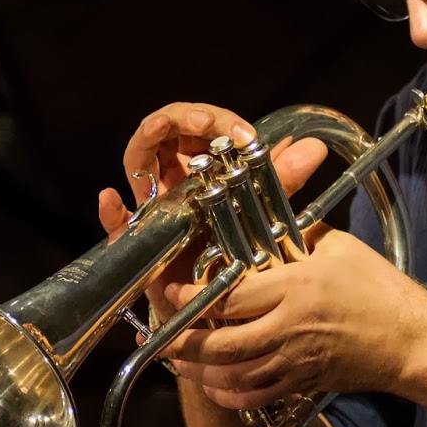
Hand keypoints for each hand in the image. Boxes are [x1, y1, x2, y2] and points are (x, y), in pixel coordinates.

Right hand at [97, 102, 328, 320]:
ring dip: (147, 138)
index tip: (244, 136)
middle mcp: (174, 179)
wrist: (216, 308)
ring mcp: (152, 205)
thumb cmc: (232, 254)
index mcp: (203, 167)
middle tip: (203, 124)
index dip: (220, 121)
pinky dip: (110, 211)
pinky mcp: (137, 240)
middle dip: (183, 117)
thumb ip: (282, 179)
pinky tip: (112, 198)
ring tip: (160, 128)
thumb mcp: (260, 210)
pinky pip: (116, 223)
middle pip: (167, 131)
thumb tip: (316, 146)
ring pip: (137, 159)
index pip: (202, 126)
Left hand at [157, 227, 426, 407]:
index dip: (193, 299)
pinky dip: (228, 395)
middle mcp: (289, 327)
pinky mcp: (303, 381)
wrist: (412, 341)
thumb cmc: (379, 288)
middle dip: (183, 344)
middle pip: (221, 345)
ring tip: (179, 361)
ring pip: (233, 375)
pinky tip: (214, 386)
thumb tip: (266, 228)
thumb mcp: (339, 248)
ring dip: (199, 371)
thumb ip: (297, 238)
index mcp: (294, 287)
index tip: (173, 293)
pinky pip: (256, 396)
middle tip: (160, 337)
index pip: (229, 298)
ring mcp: (295, 359)